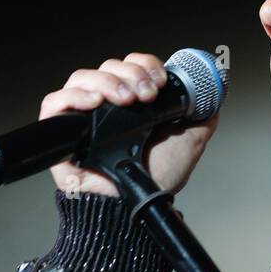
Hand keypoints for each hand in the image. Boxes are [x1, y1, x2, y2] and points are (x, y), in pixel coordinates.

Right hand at [39, 52, 219, 197]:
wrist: (135, 208)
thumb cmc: (155, 180)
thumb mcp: (189, 141)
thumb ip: (202, 116)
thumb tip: (216, 92)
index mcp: (132, 104)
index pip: (130, 66)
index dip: (144, 64)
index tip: (160, 80)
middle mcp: (106, 106)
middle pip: (108, 67)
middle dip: (131, 73)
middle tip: (147, 94)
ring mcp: (82, 116)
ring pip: (82, 77)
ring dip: (107, 81)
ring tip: (126, 100)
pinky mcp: (60, 132)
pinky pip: (54, 101)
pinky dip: (73, 96)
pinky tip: (94, 103)